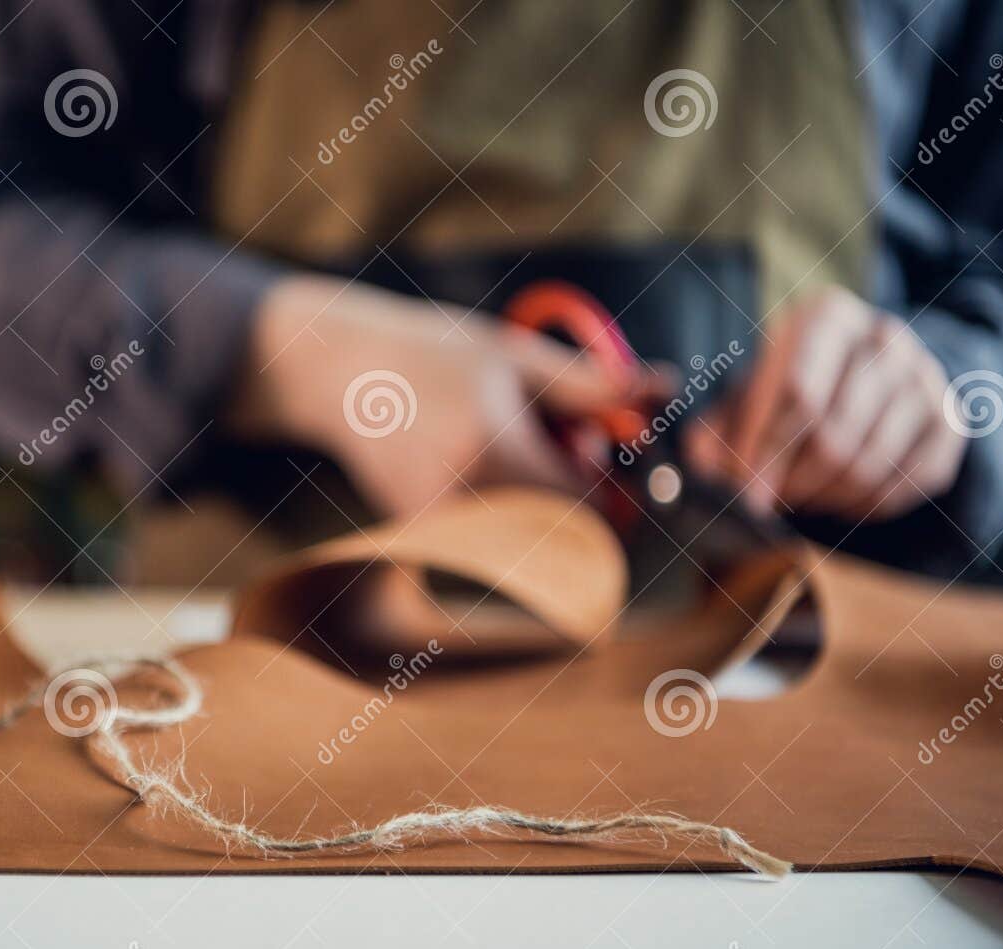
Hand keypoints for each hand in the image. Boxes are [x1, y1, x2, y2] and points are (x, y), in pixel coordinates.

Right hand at [233, 274, 661, 518]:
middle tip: (555, 444)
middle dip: (574, 495)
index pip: (590, 509)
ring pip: (528, 540)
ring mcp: (441, 526)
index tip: (596, 447)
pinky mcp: (423, 535)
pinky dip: (502, 508)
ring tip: (509, 448)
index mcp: (498, 454)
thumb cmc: (430, 354)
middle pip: (562, 533)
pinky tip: (470, 462)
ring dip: (540, 504)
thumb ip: (593, 383)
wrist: (338, 374)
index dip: (607, 482)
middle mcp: (468, 501)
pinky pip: (491, 539)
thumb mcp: (515, 356)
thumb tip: (664, 389)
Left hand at [683, 286, 964, 521]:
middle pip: (834, 432)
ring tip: (797, 498)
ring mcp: (925, 377)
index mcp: (827, 318)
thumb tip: (705, 470)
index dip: (767, 453)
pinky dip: (863, 504)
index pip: (798, 393)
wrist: (867, 378)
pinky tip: (836, 499)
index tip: (746, 499)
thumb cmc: (790, 389)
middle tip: (769, 502)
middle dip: (793, 481)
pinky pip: (906, 482)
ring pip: (869, 463)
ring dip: (823, 496)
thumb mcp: (749, 395)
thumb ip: (718, 429)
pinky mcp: (949, 420)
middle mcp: (884, 338)